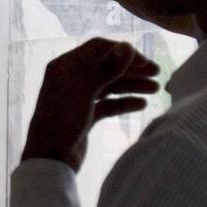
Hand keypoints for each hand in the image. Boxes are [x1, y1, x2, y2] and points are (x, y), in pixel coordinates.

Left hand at [22, 39, 160, 171]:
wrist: (49, 159)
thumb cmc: (62, 121)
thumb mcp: (84, 92)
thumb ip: (106, 69)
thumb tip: (127, 46)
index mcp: (65, 66)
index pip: (98, 49)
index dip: (122, 52)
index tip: (144, 62)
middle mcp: (71, 78)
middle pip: (106, 66)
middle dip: (131, 69)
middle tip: (157, 73)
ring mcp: (78, 97)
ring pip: (109, 86)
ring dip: (131, 85)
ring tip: (155, 89)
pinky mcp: (85, 115)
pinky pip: (108, 104)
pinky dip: (123, 103)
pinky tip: (141, 104)